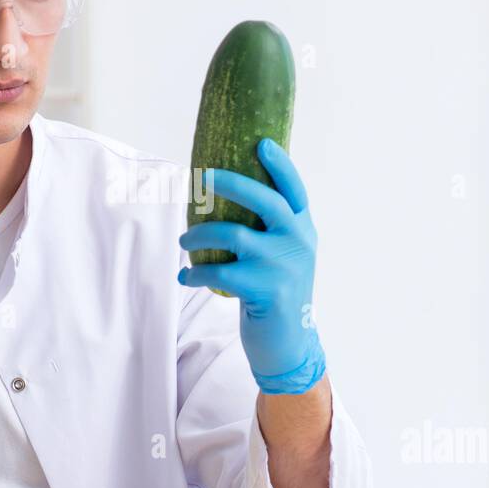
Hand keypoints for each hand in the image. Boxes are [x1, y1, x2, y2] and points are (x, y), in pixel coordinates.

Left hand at [177, 137, 326, 394]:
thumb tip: (229, 197)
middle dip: (230, 183)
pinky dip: (195, 271)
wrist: (288, 344)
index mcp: (304, 230)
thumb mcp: (283, 257)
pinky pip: (219, 271)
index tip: (261, 143)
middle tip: (201, 178)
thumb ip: (269, 231)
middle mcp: (298, 242)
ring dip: (200, 234)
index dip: (280, 164)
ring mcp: (283, 266)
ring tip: (184, 238)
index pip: (295, 189)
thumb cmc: (276, 294)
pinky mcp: (266, 290)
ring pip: (232, 235)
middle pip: (263, 200)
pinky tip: (184, 274)